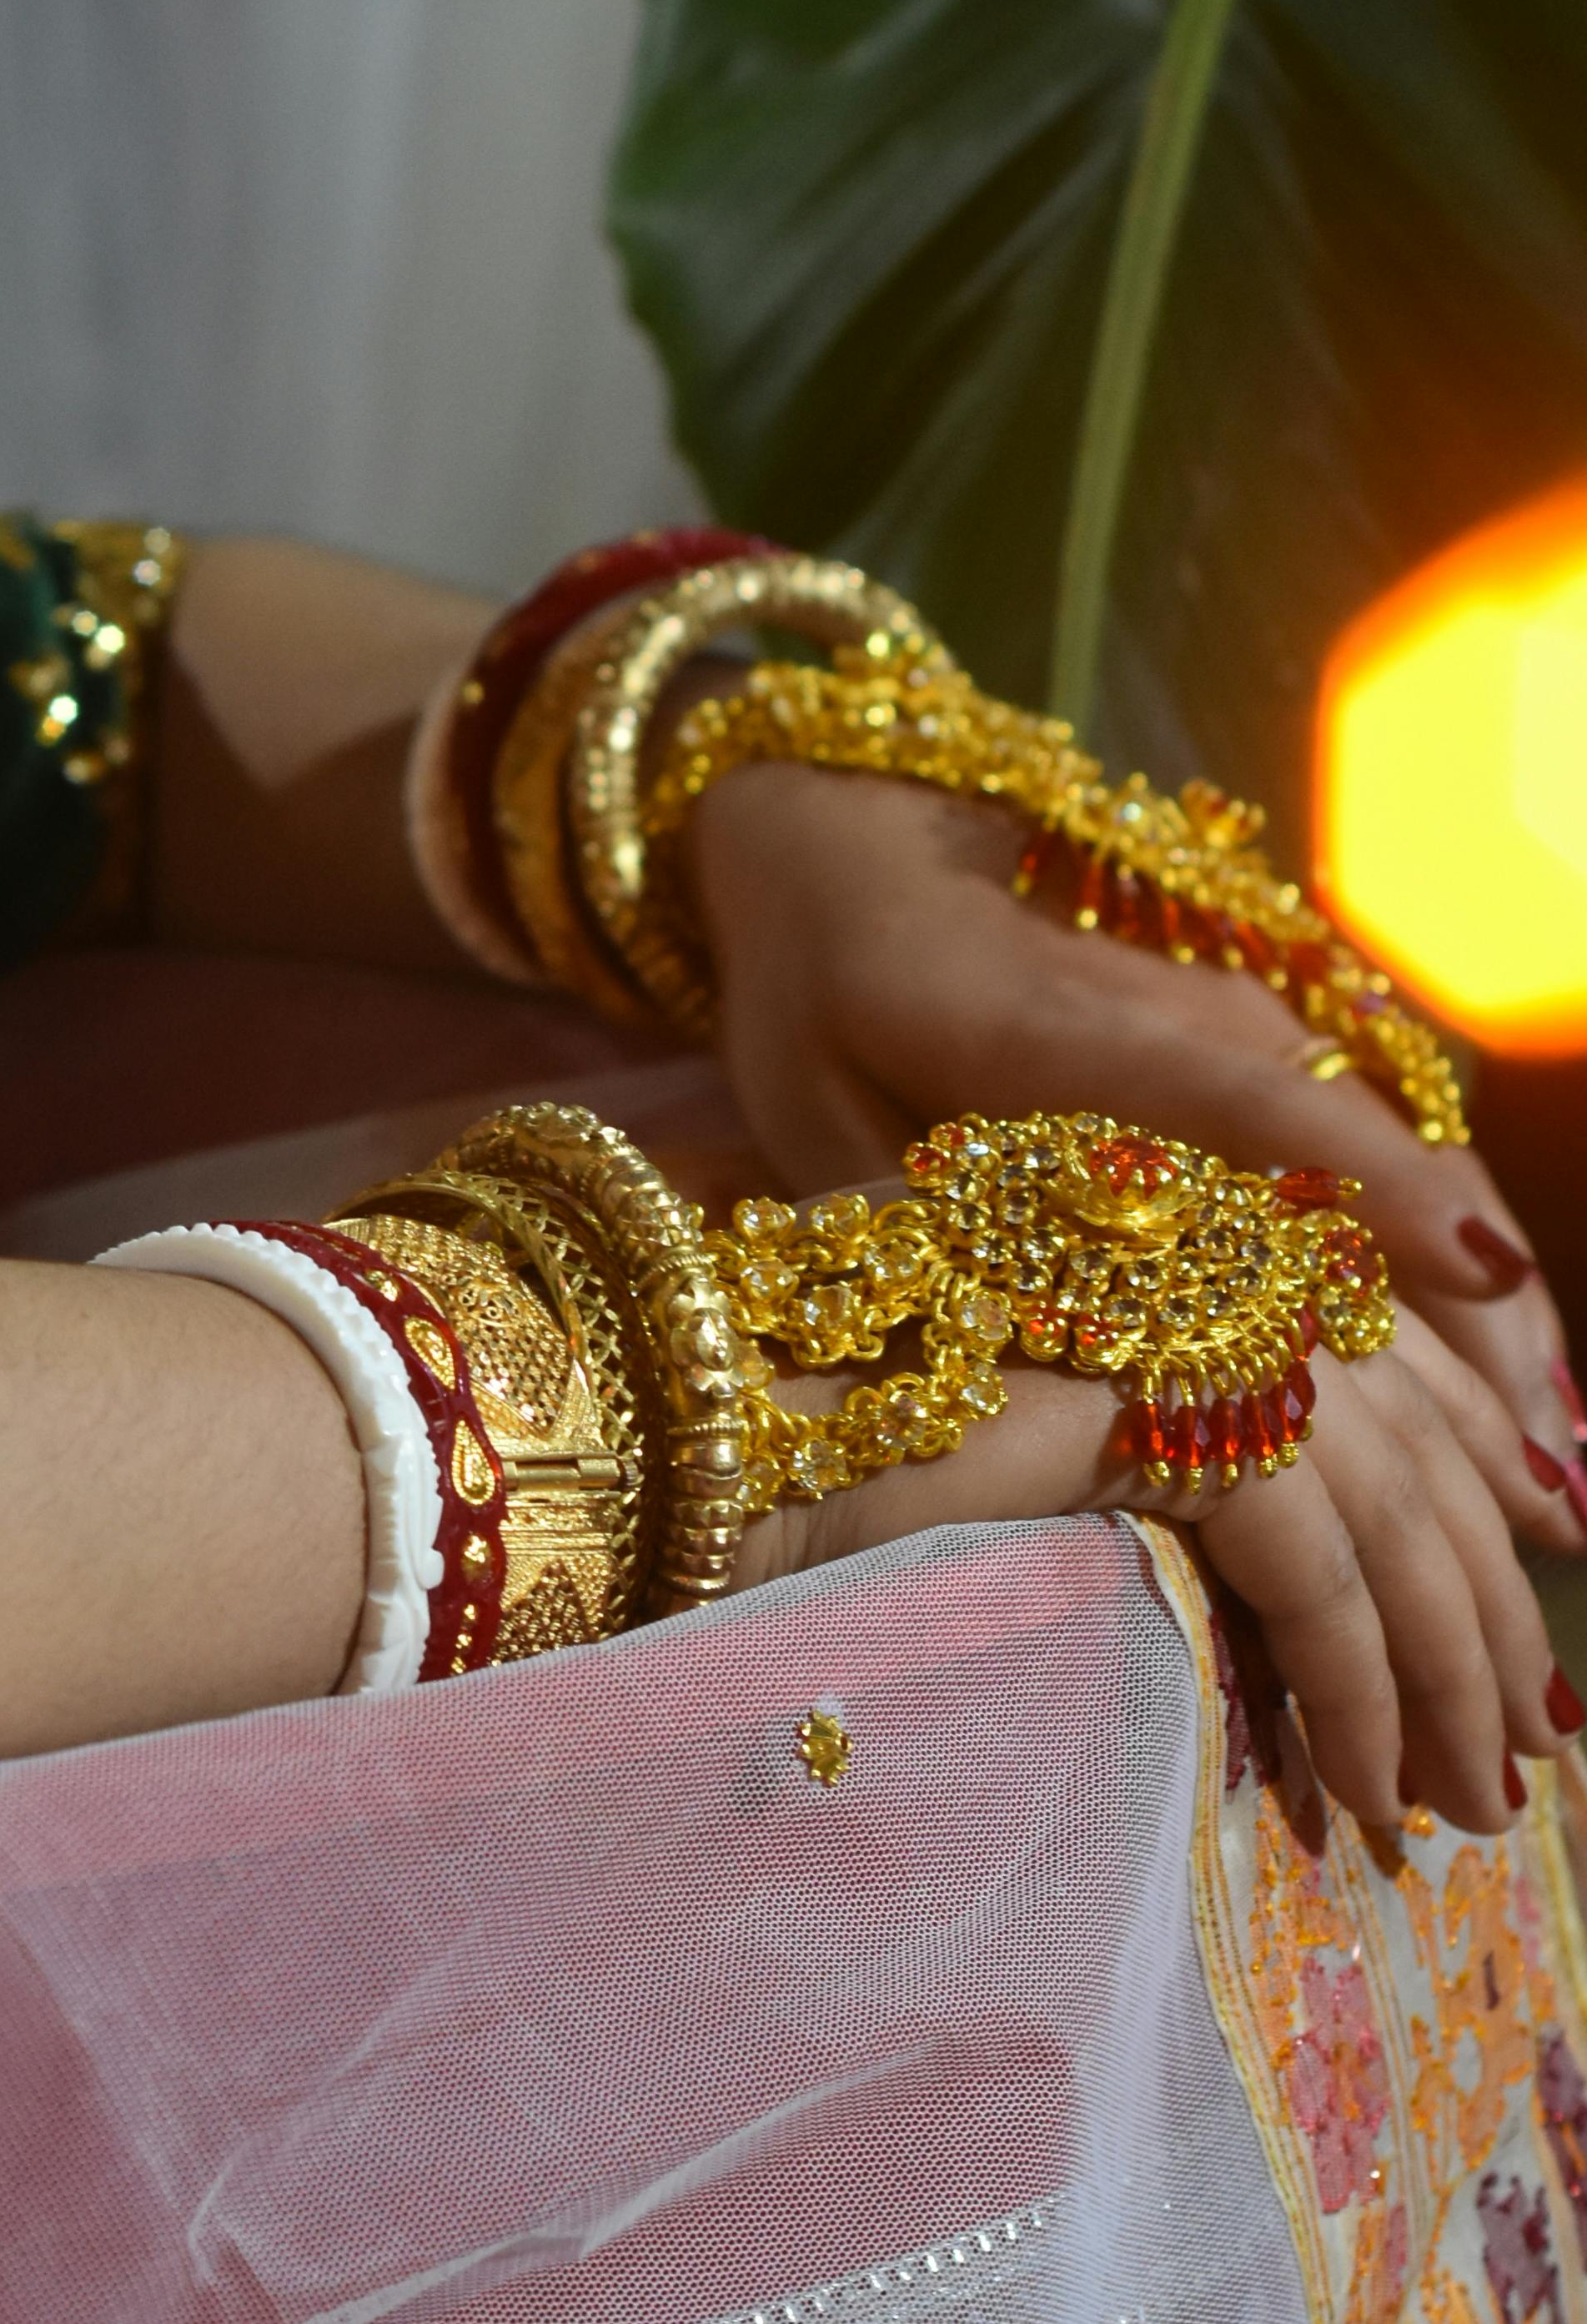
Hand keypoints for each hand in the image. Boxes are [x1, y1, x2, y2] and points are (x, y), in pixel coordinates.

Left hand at [687, 754, 1582, 1489]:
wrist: (858, 833)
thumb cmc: (822, 988)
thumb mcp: (811, 1104)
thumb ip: (890, 1225)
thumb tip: (980, 1374)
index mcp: (1059, 1028)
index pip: (1237, 1097)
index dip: (1360, 1183)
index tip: (1478, 1267)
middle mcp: (1190, 1010)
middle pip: (1371, 1160)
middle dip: (1471, 1321)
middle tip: (1546, 1490)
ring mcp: (1247, 1015)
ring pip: (1406, 1168)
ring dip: (1484, 1321)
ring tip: (1552, 1480)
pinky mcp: (1269, 1037)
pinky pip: (1387, 1159)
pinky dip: (1450, 1270)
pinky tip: (1509, 1389)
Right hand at [739, 1301, 1575, 1835]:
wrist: (641, 1453)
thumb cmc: (768, 1483)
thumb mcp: (989, 1478)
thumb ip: (1134, 1484)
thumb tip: (1300, 1606)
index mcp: (1136, 1248)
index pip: (1367, 1354)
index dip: (1463, 1476)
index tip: (1522, 1602)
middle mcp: (1162, 1245)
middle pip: (1401, 1423)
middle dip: (1478, 1602)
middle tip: (1523, 1750)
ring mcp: (1146, 1296)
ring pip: (1384, 1485)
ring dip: (1447, 1663)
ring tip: (1467, 1799)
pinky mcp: (1129, 1377)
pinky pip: (1308, 1539)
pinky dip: (1360, 1671)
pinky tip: (1369, 1781)